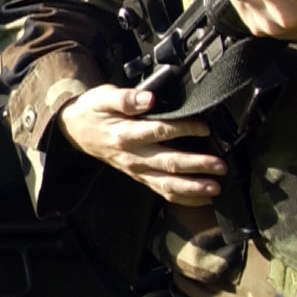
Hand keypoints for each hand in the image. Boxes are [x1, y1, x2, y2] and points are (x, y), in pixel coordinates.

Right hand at [59, 85, 226, 205]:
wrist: (76, 131)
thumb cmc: (94, 110)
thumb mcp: (103, 97)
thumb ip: (126, 98)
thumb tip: (148, 99)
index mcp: (125, 134)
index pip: (160, 131)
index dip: (184, 129)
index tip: (205, 127)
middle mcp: (132, 156)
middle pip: (168, 163)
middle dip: (197, 166)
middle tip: (220, 166)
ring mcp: (137, 170)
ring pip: (167, 184)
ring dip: (193, 188)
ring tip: (215, 188)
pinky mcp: (140, 177)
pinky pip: (162, 191)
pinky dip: (184, 198)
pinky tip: (203, 199)